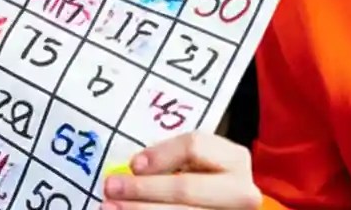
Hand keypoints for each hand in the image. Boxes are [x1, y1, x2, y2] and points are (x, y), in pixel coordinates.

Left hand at [101, 131, 261, 208]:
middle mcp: (241, 192)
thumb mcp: (195, 160)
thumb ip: (171, 159)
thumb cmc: (204, 175)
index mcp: (234, 160)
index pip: (194, 147)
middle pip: (186, 188)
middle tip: (110, 187)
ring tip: (110, 207)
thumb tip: (133, 169)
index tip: (133, 165)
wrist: (227, 205)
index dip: (160, 155)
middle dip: (143, 189)